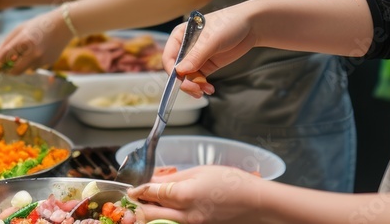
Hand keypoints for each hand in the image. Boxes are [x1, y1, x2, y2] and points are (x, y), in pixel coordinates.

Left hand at [0, 9, 69, 74]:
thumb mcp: (19, 31)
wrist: (63, 24)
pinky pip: (35, 67)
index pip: (4, 58)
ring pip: (25, 69)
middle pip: (14, 71)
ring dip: (22, 64)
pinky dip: (33, 62)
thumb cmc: (38, 25)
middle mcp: (33, 52)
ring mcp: (42, 59)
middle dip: (7, 71)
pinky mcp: (49, 63)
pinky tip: (40, 50)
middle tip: (5, 66)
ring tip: (29, 50)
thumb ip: (3, 46)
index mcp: (23, 41)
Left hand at [129, 165, 264, 223]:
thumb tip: (152, 180)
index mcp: (185, 195)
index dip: (138, 190)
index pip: (151, 194)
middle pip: (150, 214)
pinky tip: (169, 211)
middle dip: (138, 206)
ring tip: (149, 205)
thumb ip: (173, 178)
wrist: (257, 204)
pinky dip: (168, 218)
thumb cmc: (233, 183)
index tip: (132, 188)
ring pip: (161, 222)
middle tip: (134, 199)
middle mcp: (186, 216)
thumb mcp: (200, 172)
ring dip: (151, 214)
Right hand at [163, 6, 257, 97]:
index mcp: (180, 35)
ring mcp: (196, 58)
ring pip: (188, 78)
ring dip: (194, 87)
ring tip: (206, 90)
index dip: (172, 70)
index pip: (169, 56)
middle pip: (177, 70)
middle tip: (196, 90)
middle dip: (185, 82)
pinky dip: (202, 86)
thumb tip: (179, 71)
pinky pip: (199, 80)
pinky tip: (209, 89)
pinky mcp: (207, 66)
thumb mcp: (211, 39)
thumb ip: (196, 55)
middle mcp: (185, 47)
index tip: (180, 80)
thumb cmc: (228, 24)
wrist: (250, 26)